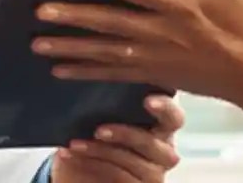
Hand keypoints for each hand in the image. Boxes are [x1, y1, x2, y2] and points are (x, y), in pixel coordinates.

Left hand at [30, 0, 242, 105]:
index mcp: (185, 5)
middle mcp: (166, 32)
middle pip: (113, 23)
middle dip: (74, 17)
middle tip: (40, 10)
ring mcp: (158, 56)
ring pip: (106, 51)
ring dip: (70, 47)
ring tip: (37, 42)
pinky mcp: (155, 73)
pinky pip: (114, 74)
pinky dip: (86, 71)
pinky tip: (60, 68)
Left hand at [52, 95, 183, 182]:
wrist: (86, 169)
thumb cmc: (100, 134)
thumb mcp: (106, 114)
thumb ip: (111, 99)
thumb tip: (89, 71)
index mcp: (161, 124)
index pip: (173, 115)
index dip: (164, 107)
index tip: (146, 100)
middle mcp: (163, 149)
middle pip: (153, 143)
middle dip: (125, 134)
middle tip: (99, 129)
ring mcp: (152, 171)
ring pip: (132, 162)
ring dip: (100, 151)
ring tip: (75, 143)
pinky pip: (118, 177)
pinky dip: (91, 163)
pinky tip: (70, 154)